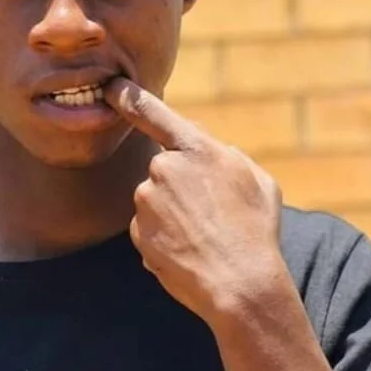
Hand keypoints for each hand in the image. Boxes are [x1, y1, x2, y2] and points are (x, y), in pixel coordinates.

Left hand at [104, 77, 284, 320]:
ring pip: (155, 202)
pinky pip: (148, 230)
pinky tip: (190, 253)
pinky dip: (165, 240)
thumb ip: (227, 157)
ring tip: (204, 237)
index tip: (112, 88)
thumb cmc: (256, 231)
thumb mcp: (258, 181)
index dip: (131, 99)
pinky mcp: (138, 232)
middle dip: (181, 189)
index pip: (156, 115)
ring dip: (173, 216)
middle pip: (164, 171)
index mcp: (197, 149)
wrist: (239, 282)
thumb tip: (211, 153)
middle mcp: (164, 169)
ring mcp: (146, 202)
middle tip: (213, 215)